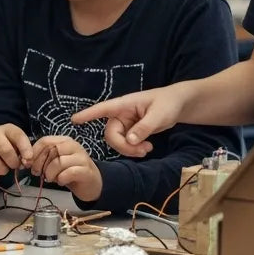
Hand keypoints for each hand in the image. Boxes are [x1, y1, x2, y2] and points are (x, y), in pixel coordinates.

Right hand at [0, 124, 32, 180]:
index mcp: (7, 129)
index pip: (18, 136)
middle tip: (13, 165)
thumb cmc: (3, 143)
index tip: (28, 160)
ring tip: (3, 169)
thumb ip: (24, 151)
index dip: (26, 149)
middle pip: (6, 151)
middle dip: (13, 163)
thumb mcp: (15, 142)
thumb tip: (26, 163)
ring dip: (2, 171)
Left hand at [28, 136, 101, 202]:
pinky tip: (60, 182)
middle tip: (37, 174)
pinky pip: (69, 172)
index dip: (33, 153)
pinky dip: (61, 179)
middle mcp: (74, 146)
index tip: (27, 164)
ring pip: (59, 162)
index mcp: (64, 141)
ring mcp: (82, 157)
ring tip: (50, 179)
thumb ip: (42, 158)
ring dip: (50, 173)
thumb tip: (25, 161)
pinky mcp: (86, 170)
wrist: (91, 183)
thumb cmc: (69, 171)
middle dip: (40, 163)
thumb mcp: (54, 162)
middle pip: (51, 150)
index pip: (45, 141)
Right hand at [70, 85, 187, 157]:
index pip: (102, 109)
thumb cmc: (168, 103)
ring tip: (148, 149)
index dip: (88, 115)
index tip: (74, 120)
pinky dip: (135, 149)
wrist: (179, 104)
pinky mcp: (131, 132)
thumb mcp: (159, 115)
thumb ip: (144, 127)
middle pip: (111, 134)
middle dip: (124, 146)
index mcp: (124, 105)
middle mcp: (120, 115)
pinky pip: (126, 144)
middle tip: (142, 151)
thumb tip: (130, 140)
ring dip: (130, 150)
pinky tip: (147, 148)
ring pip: (118, 142)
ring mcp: (125, 124)